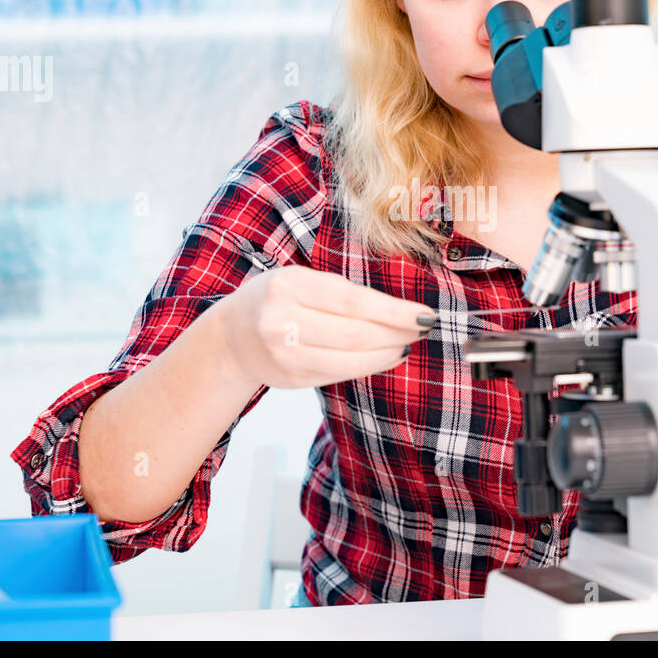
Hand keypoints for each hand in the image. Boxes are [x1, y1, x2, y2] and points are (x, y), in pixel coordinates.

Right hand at [220, 265, 434, 388]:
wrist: (232, 336)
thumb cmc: (278, 299)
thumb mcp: (301, 280)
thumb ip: (341, 292)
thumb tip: (399, 310)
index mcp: (289, 286)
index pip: (353, 301)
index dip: (394, 311)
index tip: (425, 314)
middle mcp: (282, 321)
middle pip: (356, 333)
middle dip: (397, 332)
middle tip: (423, 327)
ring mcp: (285, 354)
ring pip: (351, 358)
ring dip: (388, 352)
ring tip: (408, 342)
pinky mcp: (292, 378)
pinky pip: (341, 372)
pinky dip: (370, 365)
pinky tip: (387, 356)